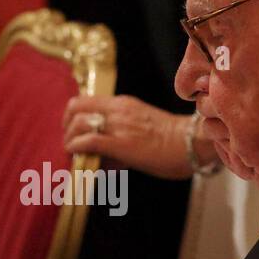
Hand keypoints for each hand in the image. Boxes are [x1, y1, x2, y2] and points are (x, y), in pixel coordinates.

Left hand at [64, 95, 215, 179]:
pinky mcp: (122, 143)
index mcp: (122, 104)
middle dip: (66, 128)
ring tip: (74, 155)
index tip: (70, 131)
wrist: (192, 143)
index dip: (71, 115)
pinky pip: (89, 141)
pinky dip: (77, 148)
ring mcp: (120, 125)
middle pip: (76, 108)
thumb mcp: (141, 129)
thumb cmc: (172, 141)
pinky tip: (77, 156)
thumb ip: (119, 137)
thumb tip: (100, 159)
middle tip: (69, 144)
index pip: (85, 100)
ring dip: (70, 140)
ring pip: (79, 124)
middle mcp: (118, 110)